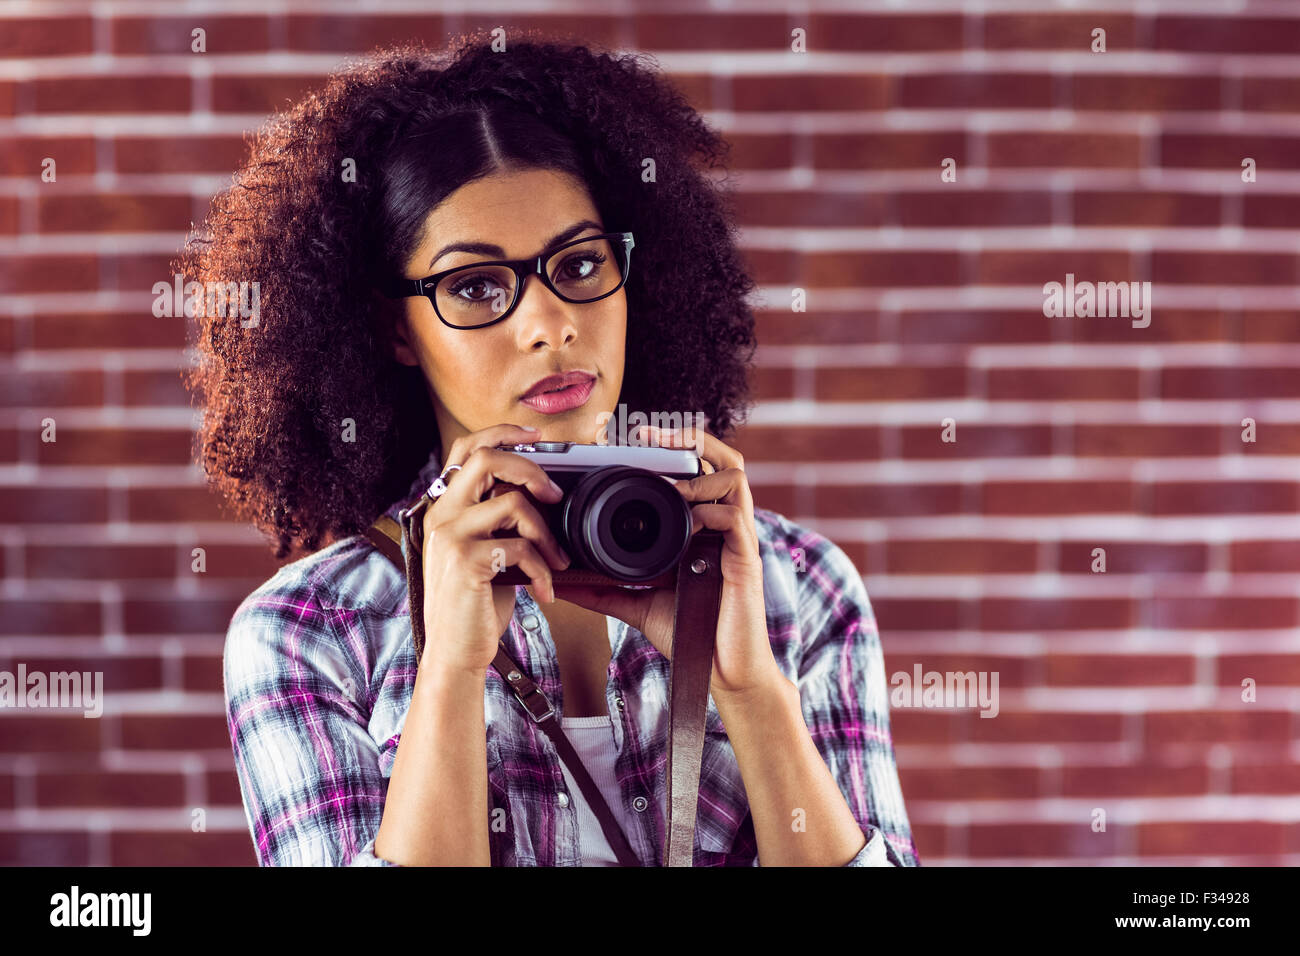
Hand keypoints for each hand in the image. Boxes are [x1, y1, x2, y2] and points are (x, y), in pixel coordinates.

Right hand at [417, 423, 571, 675]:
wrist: (455, 652)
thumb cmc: (475, 604)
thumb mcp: (484, 552)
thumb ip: (498, 520)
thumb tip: (538, 495)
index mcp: (445, 507)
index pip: (466, 448)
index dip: (502, 433)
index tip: (536, 438)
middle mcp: (441, 514)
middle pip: (488, 459)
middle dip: (532, 471)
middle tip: (556, 496)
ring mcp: (450, 536)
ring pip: (514, 504)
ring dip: (547, 534)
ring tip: (557, 561)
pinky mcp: (466, 561)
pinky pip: (520, 548)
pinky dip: (543, 570)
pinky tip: (545, 591)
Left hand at [552, 423, 781, 695]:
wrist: (722, 674)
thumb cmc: (691, 634)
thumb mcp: (637, 604)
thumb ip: (603, 589)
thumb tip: (561, 580)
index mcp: (701, 527)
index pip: (694, 470)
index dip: (671, 447)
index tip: (633, 436)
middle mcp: (722, 524)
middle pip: (723, 457)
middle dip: (689, 437)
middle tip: (650, 434)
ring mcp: (737, 539)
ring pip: (735, 476)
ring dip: (700, 471)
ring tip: (670, 484)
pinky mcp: (746, 558)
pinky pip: (735, 516)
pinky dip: (710, 510)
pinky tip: (689, 522)